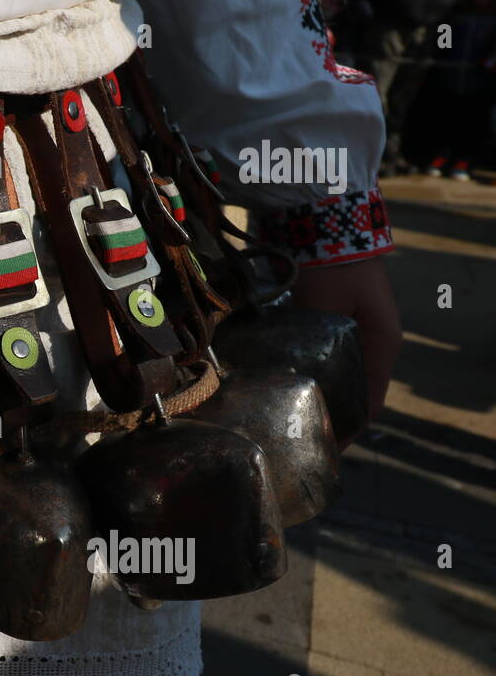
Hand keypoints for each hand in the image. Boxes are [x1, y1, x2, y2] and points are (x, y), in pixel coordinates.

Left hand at [289, 257, 401, 440]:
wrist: (329, 225)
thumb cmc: (333, 268)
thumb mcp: (326, 310)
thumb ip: (315, 345)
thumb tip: (294, 385)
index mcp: (382, 345)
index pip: (370, 401)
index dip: (350, 429)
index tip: (327, 450)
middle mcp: (375, 343)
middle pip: (357, 392)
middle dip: (334, 418)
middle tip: (303, 440)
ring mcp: (359, 333)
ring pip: (343, 377)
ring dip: (323, 397)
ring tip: (294, 420)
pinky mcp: (340, 323)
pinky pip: (331, 359)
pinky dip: (316, 375)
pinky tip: (292, 387)